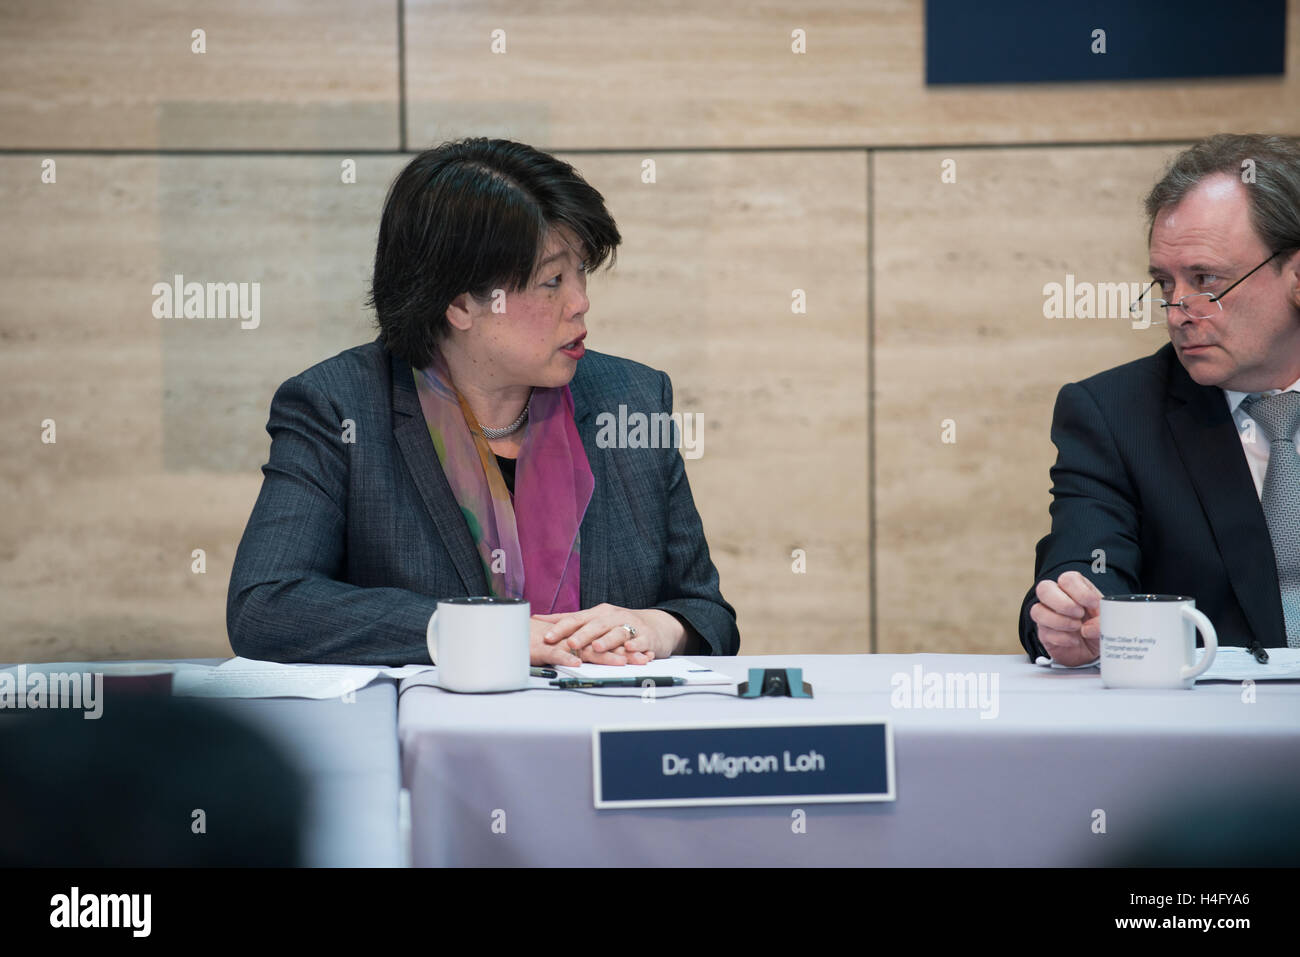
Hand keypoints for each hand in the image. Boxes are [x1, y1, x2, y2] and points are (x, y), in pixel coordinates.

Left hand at [533, 604, 685, 665]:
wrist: (655, 626)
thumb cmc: (618, 624)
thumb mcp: (593, 619)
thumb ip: (566, 620)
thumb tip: (537, 618)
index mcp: (597, 614)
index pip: (576, 619)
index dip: (561, 628)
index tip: (546, 637)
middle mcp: (612, 617)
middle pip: (596, 625)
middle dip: (583, 635)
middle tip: (571, 643)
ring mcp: (630, 626)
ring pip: (617, 633)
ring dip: (607, 640)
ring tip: (597, 647)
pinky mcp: (646, 637)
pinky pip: (640, 641)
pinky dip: (635, 645)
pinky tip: (629, 648)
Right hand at [1030, 571, 1102, 665]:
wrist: (1094, 651)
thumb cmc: (1099, 628)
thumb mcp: (1109, 622)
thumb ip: (1103, 622)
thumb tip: (1088, 628)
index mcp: (1075, 588)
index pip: (1067, 579)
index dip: (1079, 590)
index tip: (1093, 604)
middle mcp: (1057, 599)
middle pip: (1044, 588)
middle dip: (1063, 603)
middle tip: (1079, 614)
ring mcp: (1047, 616)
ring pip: (1037, 611)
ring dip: (1060, 621)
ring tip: (1077, 627)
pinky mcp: (1044, 634)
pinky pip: (1044, 632)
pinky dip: (1062, 638)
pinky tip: (1074, 641)